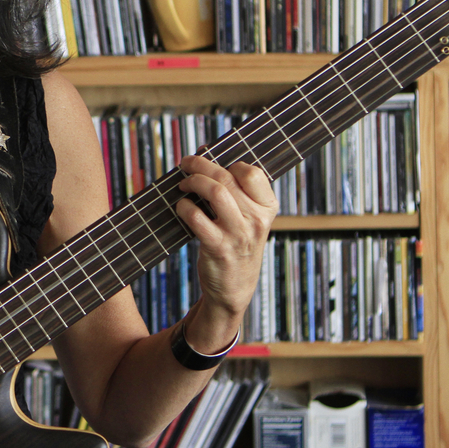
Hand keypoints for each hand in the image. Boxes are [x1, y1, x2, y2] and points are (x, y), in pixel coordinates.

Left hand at [174, 154, 276, 347]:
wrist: (234, 289)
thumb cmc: (236, 245)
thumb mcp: (248, 220)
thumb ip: (236, 193)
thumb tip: (206, 157)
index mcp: (267, 208)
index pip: (252, 173)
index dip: (228, 163)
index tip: (211, 161)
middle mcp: (256, 220)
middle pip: (227, 177)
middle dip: (201, 165)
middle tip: (186, 163)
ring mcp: (238, 234)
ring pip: (215, 192)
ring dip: (194, 182)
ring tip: (183, 184)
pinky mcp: (218, 247)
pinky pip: (197, 217)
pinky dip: (184, 207)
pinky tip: (181, 208)